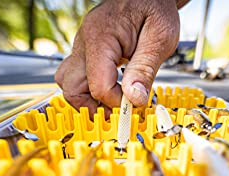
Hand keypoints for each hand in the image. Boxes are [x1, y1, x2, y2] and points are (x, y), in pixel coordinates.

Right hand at [55, 0, 181, 116]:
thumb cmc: (154, 7)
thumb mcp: (160, 37)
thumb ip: (145, 69)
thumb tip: (135, 99)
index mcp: (100, 37)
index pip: (98, 86)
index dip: (117, 102)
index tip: (135, 104)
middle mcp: (84, 42)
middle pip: (71, 88)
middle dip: (93, 107)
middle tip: (117, 113)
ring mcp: (82, 47)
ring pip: (68, 84)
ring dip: (87, 99)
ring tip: (113, 102)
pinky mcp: (86, 52)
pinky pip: (78, 76)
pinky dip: (91, 89)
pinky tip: (112, 89)